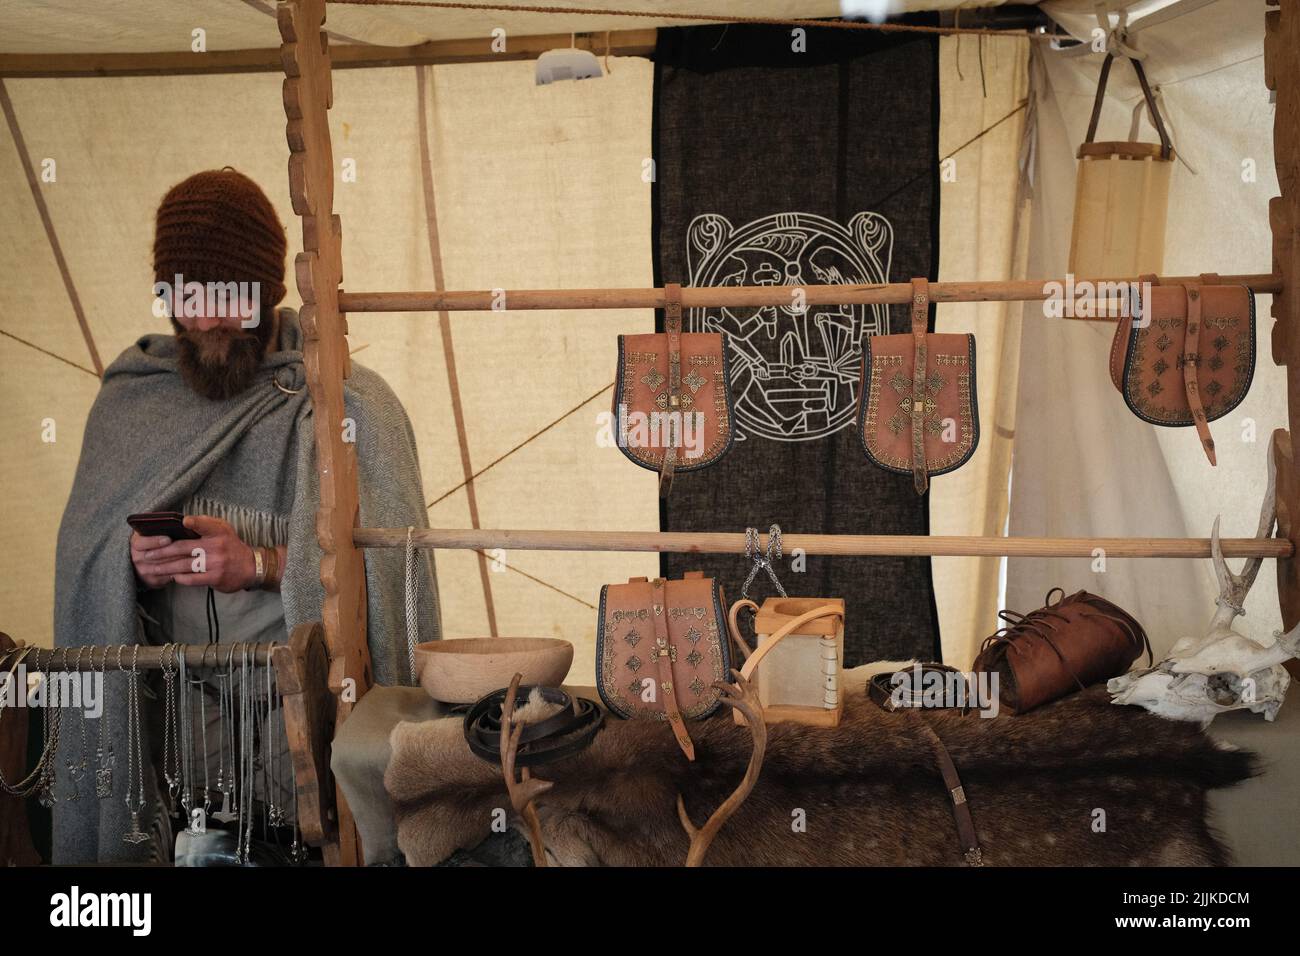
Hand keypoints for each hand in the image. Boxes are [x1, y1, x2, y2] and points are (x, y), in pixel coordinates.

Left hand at [129, 515, 256, 592]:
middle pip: (184, 548)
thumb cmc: (230, 545)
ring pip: (184, 565)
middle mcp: (217, 547)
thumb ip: (205, 524)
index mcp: (219, 532)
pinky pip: (192, 579)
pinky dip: (180, 578)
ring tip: (152, 568)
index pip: (206, 525)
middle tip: (147, 554)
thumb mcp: (224, 529)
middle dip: (162, 552)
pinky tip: (172, 576)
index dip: (195, 523)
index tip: (183, 522)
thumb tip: (182, 522)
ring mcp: (216, 563)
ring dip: (165, 567)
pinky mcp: (215, 578)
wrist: (250, 567)